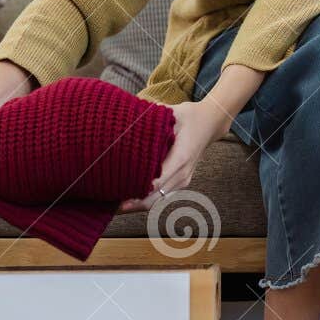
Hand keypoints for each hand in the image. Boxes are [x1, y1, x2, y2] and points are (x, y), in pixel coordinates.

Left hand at [116, 100, 231, 212]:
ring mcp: (183, 180)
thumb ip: (152, 119)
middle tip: (110, 206)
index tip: (118, 194)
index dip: (136, 191)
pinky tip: (128, 198)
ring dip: (137, 204)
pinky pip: (162, 196)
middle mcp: (182, 174)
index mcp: (180, 158)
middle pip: (155, 198)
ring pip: (158, 200)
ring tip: (115, 205)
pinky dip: (146, 199)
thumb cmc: (189, 117)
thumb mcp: (173, 113)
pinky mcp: (180, 182)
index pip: (156, 182)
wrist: (210, 124)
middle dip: (133, 204)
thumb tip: (129, 122)